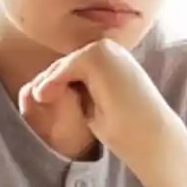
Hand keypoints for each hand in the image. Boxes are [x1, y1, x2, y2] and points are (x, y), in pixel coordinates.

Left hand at [20, 39, 178, 163]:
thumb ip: (75, 89)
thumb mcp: (93, 104)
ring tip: (43, 100)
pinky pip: (65, 66)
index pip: (75, 65)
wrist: (150, 137)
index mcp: (113, 60)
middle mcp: (112, 49)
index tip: (44, 98)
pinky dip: (53, 81)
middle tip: (40, 98)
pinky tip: (45, 97)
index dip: (57, 82)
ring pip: (64, 63)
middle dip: (51, 80)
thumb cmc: (125, 127)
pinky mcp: (101, 55)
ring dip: (51, 82)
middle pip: (66, 61)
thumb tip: (36, 87)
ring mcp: (108, 50)